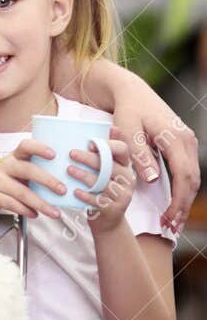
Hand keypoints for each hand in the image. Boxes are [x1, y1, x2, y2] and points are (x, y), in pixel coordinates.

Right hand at [0, 139, 65, 220]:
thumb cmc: (1, 180)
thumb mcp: (15, 169)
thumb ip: (33, 169)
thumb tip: (64, 177)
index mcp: (14, 157)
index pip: (25, 146)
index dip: (39, 148)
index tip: (54, 154)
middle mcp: (5, 166)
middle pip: (27, 169)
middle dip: (47, 180)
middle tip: (62, 189)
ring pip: (22, 192)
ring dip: (41, 203)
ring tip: (54, 212)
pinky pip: (13, 204)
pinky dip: (26, 211)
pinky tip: (35, 214)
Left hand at [69, 137, 135, 235]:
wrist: (107, 221)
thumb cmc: (100, 189)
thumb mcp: (103, 171)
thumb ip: (101, 152)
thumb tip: (101, 127)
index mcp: (125, 165)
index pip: (122, 150)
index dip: (108, 144)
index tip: (90, 142)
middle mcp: (128, 179)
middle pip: (109, 165)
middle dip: (89, 158)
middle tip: (71, 153)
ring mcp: (124, 195)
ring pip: (104, 183)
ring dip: (85, 175)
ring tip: (69, 170)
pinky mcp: (116, 210)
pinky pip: (100, 201)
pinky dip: (86, 196)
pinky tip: (75, 191)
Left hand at [110, 77, 199, 232]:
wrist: (130, 91)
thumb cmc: (126, 111)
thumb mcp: (126, 131)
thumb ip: (139, 155)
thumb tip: (154, 180)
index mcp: (175, 138)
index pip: (183, 177)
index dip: (178, 201)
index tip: (168, 219)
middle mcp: (187, 140)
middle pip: (192, 180)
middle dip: (183, 206)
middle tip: (171, 227)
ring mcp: (187, 141)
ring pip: (192, 177)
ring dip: (184, 200)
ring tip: (172, 221)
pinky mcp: (183, 143)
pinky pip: (188, 170)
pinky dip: (183, 189)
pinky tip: (174, 203)